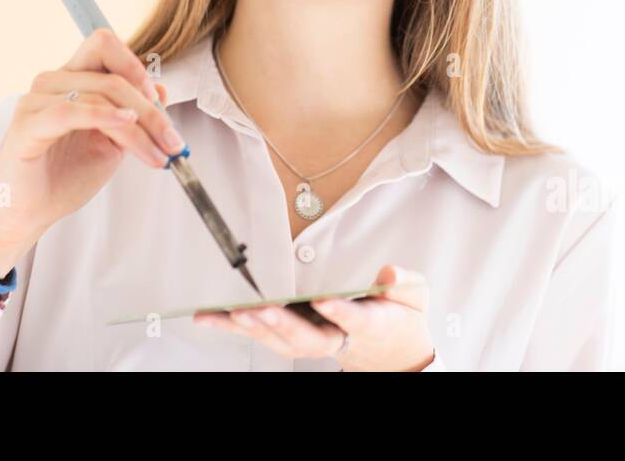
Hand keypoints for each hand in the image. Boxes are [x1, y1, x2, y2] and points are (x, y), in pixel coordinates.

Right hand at [0, 28, 184, 274]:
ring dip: (139, 128)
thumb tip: (160, 89)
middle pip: (111, 72)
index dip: (136, 67)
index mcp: (71, 79)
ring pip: (101, 95)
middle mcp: (52, 82)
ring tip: (158, 156)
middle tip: (172, 141)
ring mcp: (36, 100)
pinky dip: (104, 116)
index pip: (105, 46)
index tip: (159, 102)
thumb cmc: (62, 178)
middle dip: (150, 108)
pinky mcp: (26, 125)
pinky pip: (70, 111)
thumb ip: (130, 115)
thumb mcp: (110, 143)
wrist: (27, 215)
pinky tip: (126, 126)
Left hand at [192, 264, 435, 371]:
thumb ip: (405, 284)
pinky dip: (234, 327)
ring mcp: (314, 341)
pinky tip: (208, 317)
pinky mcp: (294, 339)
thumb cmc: (399, 317)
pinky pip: (263, 335)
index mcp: (370, 325)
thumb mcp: (416, 296)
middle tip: (262, 310)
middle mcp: (336, 339)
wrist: (392, 351)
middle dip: (284, 325)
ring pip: (281, 342)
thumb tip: (389, 273)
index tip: (326, 300)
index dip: (340, 312)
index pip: (354, 320)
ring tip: (231, 313)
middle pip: (308, 338)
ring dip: (256, 329)